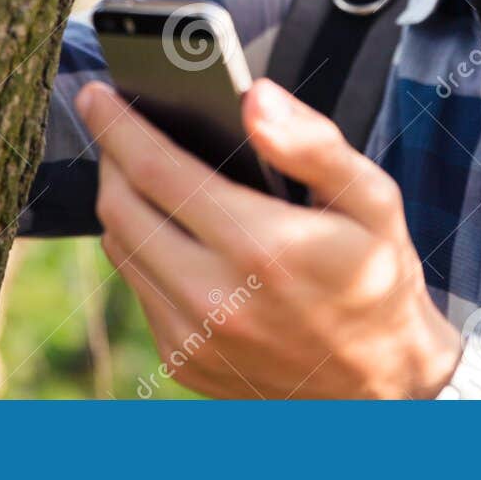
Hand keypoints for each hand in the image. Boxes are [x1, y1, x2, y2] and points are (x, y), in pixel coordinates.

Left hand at [77, 78, 461, 398]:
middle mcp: (215, 299)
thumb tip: (253, 98)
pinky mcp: (184, 361)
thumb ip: (313, 143)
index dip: (118, 125)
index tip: (97, 92)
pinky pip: (138, 287)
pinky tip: (165, 223)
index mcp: (261, 248)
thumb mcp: (372, 200)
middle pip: (121, 208)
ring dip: (120, 200)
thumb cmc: (379, 276)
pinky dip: (141, 246)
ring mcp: (194, 338)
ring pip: (122, 248)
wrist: (383, 387)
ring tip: (136, 164)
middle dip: (109, 155)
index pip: (158, 171)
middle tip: (110, 119)